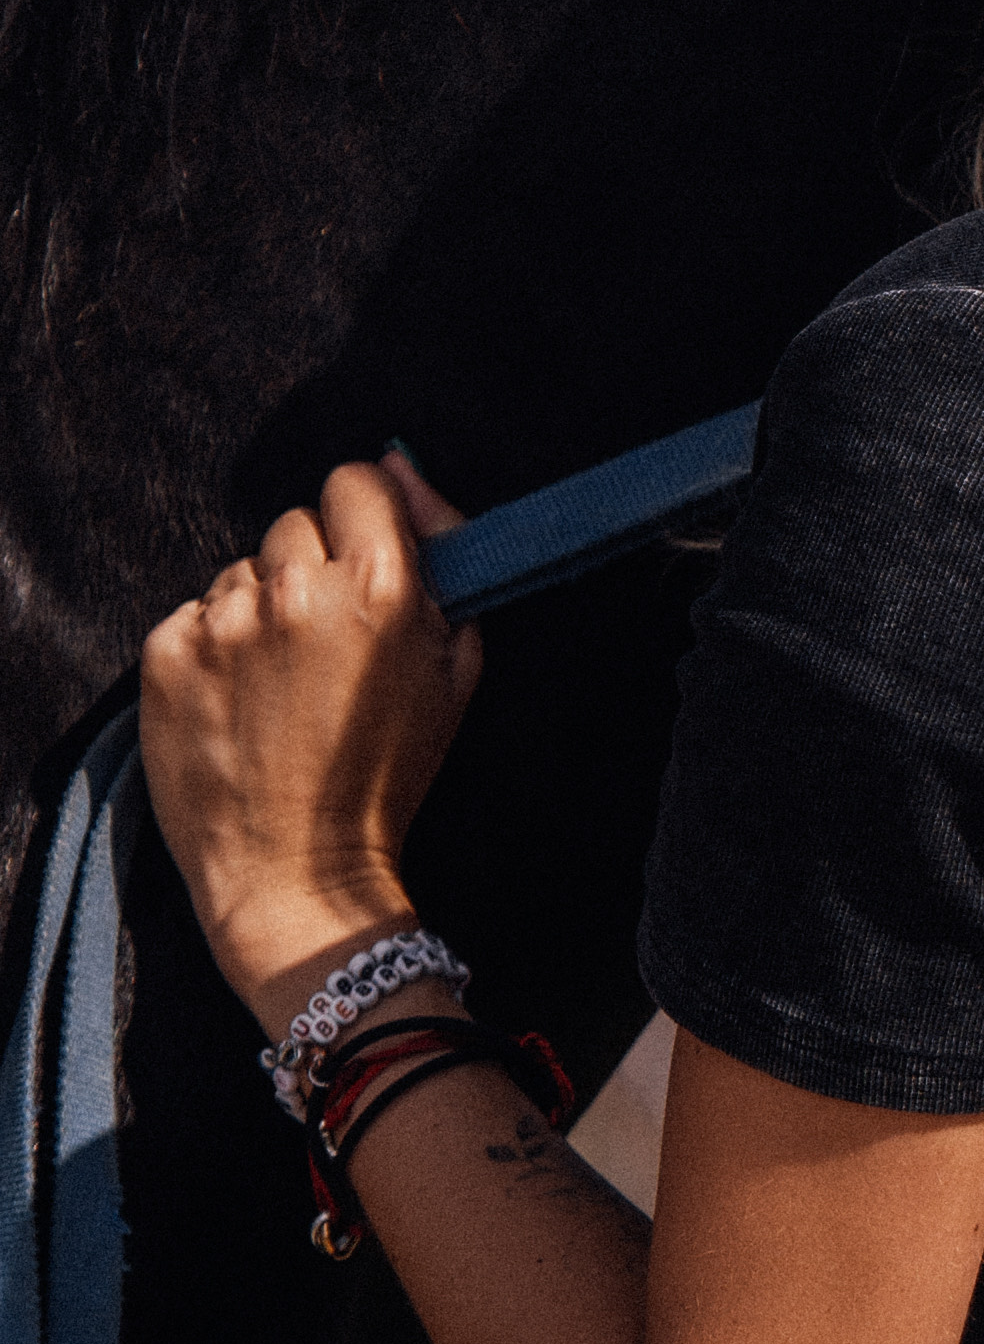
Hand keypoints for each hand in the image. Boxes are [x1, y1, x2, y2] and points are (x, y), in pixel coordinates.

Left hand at [139, 452, 482, 1036]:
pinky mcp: (166, 654)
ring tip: (273, 686)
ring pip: (239, 572)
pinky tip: (233, 702)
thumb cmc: (386, 778)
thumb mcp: (456, 668)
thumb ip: (445, 555)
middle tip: (318, 643)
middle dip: (309, 570)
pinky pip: (190, 616)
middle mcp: (302, 589)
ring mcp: (227, 621)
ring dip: (256, 612)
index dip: (362, 517)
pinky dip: (208, 649)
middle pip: (295, 525)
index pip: (356, 480)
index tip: (359, 558)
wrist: (295, 875)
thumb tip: (403, 467)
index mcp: (382, 584)